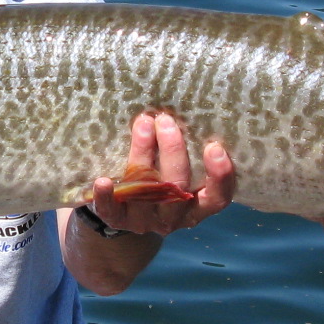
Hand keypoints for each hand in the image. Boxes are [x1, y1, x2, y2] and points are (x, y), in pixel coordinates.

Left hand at [88, 112, 235, 236]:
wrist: (122, 206)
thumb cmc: (160, 175)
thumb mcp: (177, 167)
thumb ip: (185, 148)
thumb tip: (182, 104)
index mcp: (197, 205)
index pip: (218, 197)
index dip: (220, 175)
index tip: (214, 147)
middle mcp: (175, 216)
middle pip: (179, 187)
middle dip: (173, 152)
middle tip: (165, 121)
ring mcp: (146, 220)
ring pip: (147, 192)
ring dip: (143, 157)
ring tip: (142, 126)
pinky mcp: (118, 220)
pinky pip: (111, 211)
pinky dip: (106, 197)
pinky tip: (103, 181)